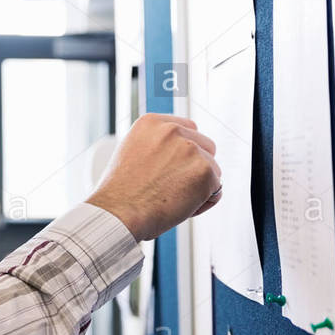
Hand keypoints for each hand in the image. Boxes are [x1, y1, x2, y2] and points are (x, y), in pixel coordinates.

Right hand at [87, 113, 221, 241]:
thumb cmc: (120, 193)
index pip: (187, 129)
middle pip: (205, 146)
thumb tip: (179, 156)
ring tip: (172, 199)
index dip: (183, 152)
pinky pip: (216, 190)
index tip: (173, 167)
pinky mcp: (205, 170)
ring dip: (199, 185)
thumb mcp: (131, 154)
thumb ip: (156, 147)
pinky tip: (180, 207)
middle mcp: (172, 130)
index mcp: (150, 122)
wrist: (118, 212)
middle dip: (196, 166)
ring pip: (212, 169)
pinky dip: (203, 203)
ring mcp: (190, 149)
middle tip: (174, 186)